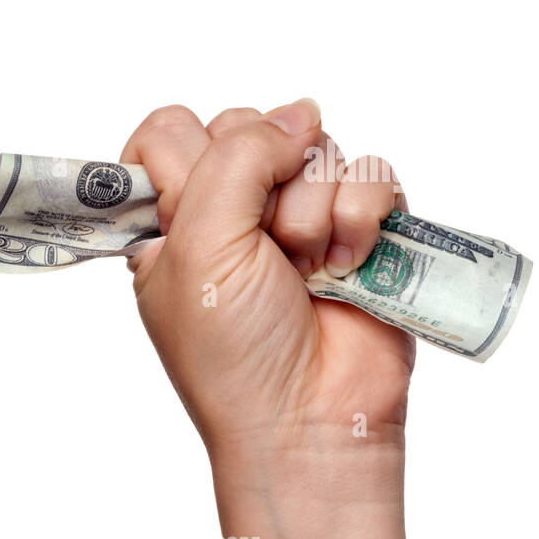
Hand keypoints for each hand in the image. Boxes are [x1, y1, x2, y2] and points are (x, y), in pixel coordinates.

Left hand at [123, 101, 448, 538]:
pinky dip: (362, 214)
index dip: (189, 151)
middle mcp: (230, 211)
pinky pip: (370, 172)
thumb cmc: (232, 353)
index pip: (168, 131)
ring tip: (307, 267)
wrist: (306, 419)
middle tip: (261, 243)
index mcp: (169, 219)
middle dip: (259, 179)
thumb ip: (230, 160)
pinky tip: (347, 264)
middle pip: (247, 125)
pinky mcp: (359, 228)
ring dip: (313, 207)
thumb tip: (293, 119)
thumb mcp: (196, 246)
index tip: (195, 201)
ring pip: (314, 144)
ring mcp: (296, 218)